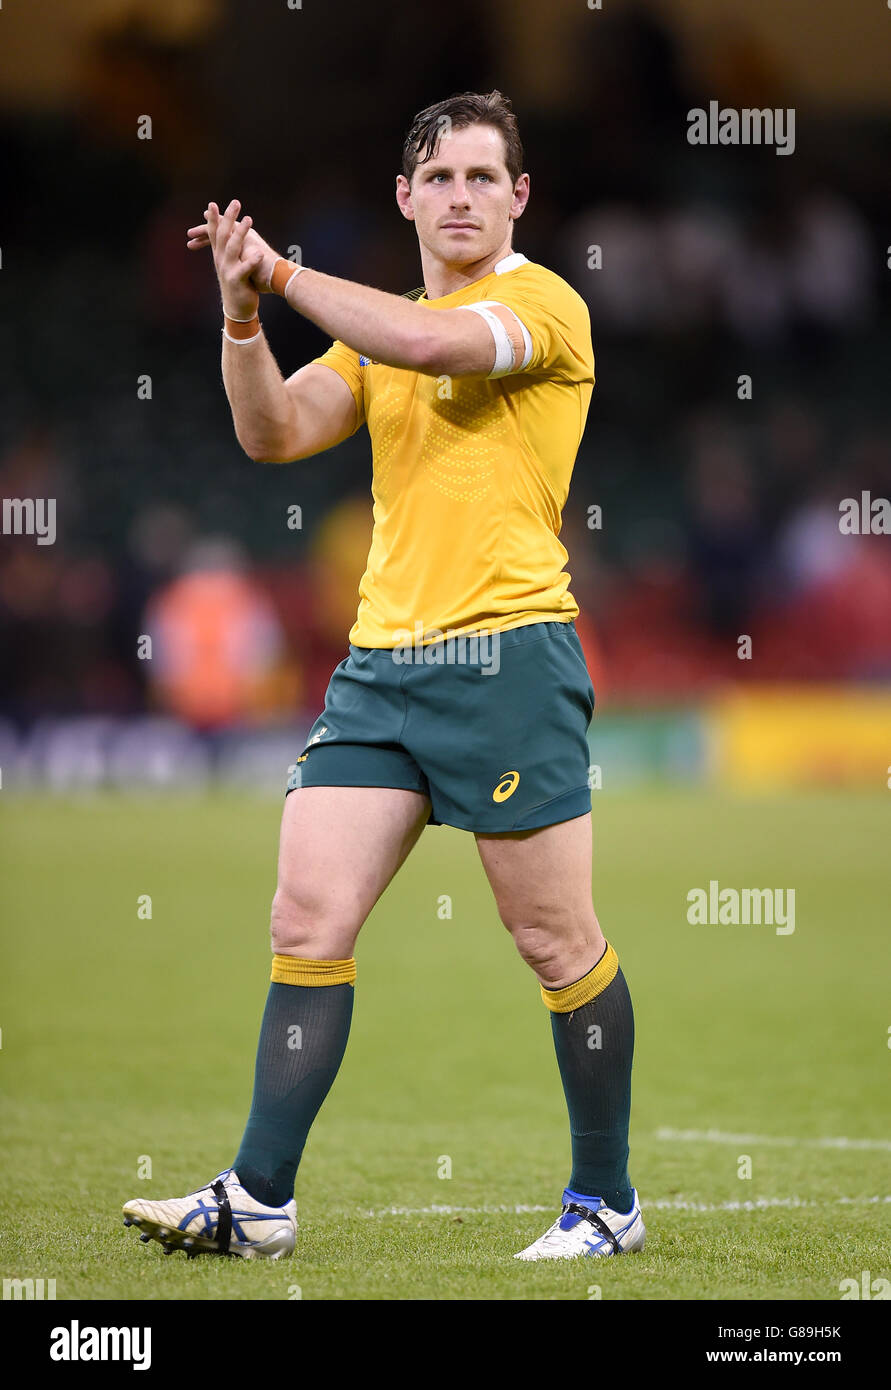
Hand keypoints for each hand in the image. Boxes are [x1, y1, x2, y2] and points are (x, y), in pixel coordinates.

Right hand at [187, 200, 278, 317]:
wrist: (237, 308)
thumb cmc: (237, 284)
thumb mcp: (230, 264)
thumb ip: (229, 249)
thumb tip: (228, 233)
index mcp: (219, 255)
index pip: (214, 233)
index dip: (213, 218)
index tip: (211, 204)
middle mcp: (220, 260)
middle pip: (222, 235)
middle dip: (228, 217)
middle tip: (235, 202)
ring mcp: (227, 270)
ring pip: (232, 247)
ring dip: (240, 232)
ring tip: (249, 220)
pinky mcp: (237, 280)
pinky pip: (244, 268)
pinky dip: (252, 261)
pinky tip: (259, 253)